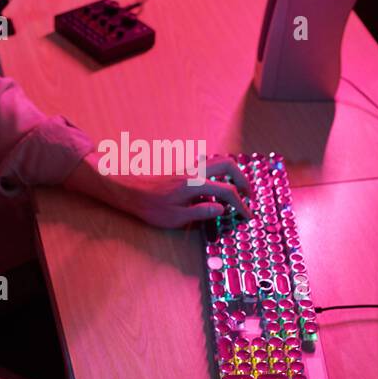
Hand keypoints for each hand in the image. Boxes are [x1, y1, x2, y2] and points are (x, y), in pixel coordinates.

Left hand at [71, 153, 252, 228]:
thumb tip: (222, 208)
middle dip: (242, 179)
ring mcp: (190, 167)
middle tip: (249, 195)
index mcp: (195, 184)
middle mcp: (195, 171)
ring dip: (232, 173)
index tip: (247, 215)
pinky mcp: (184, 168)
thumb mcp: (174, 217)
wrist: (128, 189)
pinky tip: (218, 185)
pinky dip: (220, 172)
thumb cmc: (149, 205)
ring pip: (218, 161)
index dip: (240, 204)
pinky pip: (209, 163)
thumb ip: (200, 212)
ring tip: (238, 189)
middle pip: (228, 166)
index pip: (226, 191)